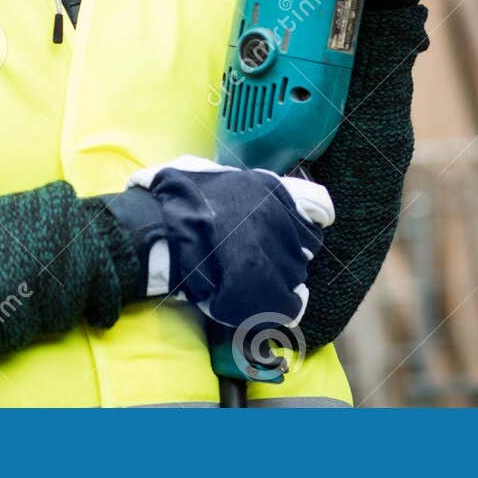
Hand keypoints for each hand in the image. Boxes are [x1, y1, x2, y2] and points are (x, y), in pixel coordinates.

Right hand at [101, 154, 332, 329]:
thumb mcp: (210, 170)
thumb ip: (237, 181)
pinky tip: (267, 305)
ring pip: (297, 275)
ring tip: (256, 282)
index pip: (320, 208)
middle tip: (264, 258)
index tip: (301, 230)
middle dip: (290, 252)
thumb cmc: (177, 197)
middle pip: (308, 246)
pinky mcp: (267, 291)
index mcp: (272, 190)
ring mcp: (277, 257)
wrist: (158, 231)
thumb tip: (244, 189)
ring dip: (282, 279)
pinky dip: (282, 307)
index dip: (310, 221)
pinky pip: (290, 305)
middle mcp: (282, 221)